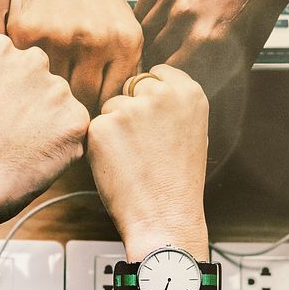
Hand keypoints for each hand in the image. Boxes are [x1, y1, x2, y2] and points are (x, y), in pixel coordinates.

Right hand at [0, 34, 87, 289]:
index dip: (16, 91)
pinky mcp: (75, 123)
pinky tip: (37, 161)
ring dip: (50, 128)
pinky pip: (79, 133)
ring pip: (64, 107)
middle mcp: (30, 61)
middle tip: (14, 137)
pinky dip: (63, 150)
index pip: (22, 58)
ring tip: (21, 152)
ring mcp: (55, 90)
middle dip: (36, 107)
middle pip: (47, 80)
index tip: (6, 112)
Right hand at [7, 0, 142, 110]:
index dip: (99, 112)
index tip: (88, 114)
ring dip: (47, 94)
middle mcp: (95, 42)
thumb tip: (116, 117)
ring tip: (44, 96)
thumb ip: (122, 69)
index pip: (112, 101)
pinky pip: (27, 70)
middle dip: (73, 108)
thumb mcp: (123, 27)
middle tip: (63, 110)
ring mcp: (59, 37)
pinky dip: (26, 74)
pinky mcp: (27, 32)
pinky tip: (28, 72)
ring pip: (52, 90)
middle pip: (83, 101)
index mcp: (125, 43)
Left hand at [86, 64, 208, 260]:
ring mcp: (130, 109)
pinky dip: (101, 144)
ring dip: (115, 126)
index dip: (151, 95)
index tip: (154, 117)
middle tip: (144, 144)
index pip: (158, 72)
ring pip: (111, 106)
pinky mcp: (103, 126)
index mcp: (189, 92)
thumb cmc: (178, 180)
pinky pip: (95, 126)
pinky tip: (119, 165)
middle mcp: (161, 94)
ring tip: (134, 158)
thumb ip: (174, 102)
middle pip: (132, 86)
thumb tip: (150, 84)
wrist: (164, 217)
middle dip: (132, 107)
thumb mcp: (193, 130)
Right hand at [135, 0, 288, 96]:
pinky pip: (141, 9)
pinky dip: (146, 20)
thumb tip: (198, 112)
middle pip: (152, 55)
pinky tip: (157, 25)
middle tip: (159, 71)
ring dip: (148, 44)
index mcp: (206, 41)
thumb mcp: (242, 57)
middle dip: (155, 66)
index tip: (167, 87)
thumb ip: (215, 83)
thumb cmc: (255, 17)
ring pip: (142, 33)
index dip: (166, 84)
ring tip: (158, 50)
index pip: (168, 76)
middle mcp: (186, 16)